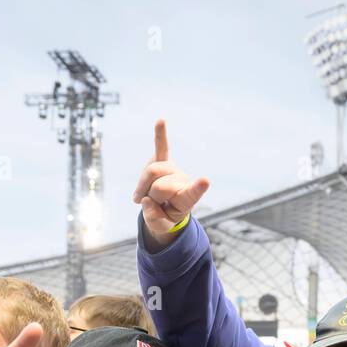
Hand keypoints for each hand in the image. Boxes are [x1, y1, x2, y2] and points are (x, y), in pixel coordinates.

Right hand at [132, 118, 209, 248]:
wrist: (162, 209)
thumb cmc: (164, 218)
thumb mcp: (159, 226)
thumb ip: (154, 218)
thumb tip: (146, 200)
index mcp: (187, 199)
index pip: (193, 193)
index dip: (198, 187)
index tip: (205, 180)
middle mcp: (182, 181)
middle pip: (159, 185)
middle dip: (149, 196)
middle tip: (150, 205)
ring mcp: (172, 170)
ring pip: (151, 171)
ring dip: (142, 186)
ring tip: (141, 196)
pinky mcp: (162, 161)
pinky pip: (161, 146)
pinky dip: (160, 134)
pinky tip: (161, 120)